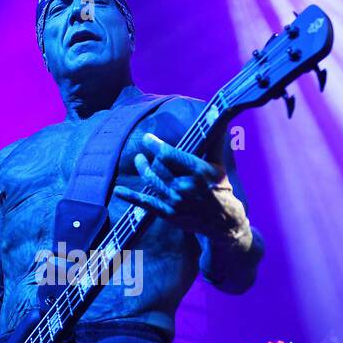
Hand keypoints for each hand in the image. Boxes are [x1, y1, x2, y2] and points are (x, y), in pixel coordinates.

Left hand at [113, 133, 250, 245]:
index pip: (168, 154)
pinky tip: (119, 190)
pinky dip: (130, 196)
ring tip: (139, 160)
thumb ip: (213, 142)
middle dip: (150, 156)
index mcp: (197, 171)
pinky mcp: (168, 213)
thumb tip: (219, 120)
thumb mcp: (218, 165)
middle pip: (157, 165)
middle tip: (146, 151)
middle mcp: (184, 185)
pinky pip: (145, 203)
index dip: (154, 144)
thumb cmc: (221, 189)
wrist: (223, 222)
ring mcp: (175, 201)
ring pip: (150, 180)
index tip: (147, 138)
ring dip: (141, 168)